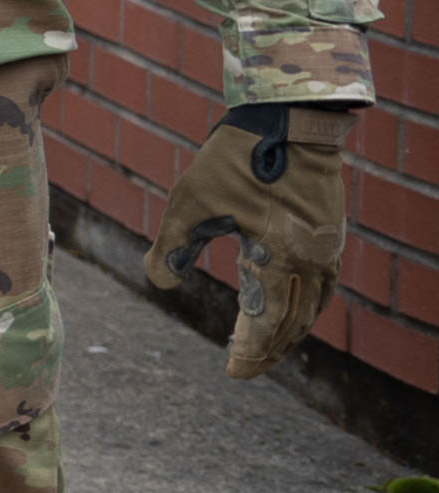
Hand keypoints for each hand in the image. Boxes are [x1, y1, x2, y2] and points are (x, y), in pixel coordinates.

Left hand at [162, 103, 352, 378]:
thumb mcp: (190, 203)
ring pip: (311, 305)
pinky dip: (303, 304)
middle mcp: (311, 260)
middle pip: (292, 321)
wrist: (288, 119)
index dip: (251, 350)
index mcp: (280, 258)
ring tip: (262, 347)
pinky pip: (320, 284)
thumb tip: (161, 284)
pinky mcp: (330, 235)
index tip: (233, 373)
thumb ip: (172, 247)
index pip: (267, 321)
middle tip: (243, 368)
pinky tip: (285, 308)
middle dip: (267, 348)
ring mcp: (326, 248)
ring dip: (287, 329)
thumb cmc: (235, 160)